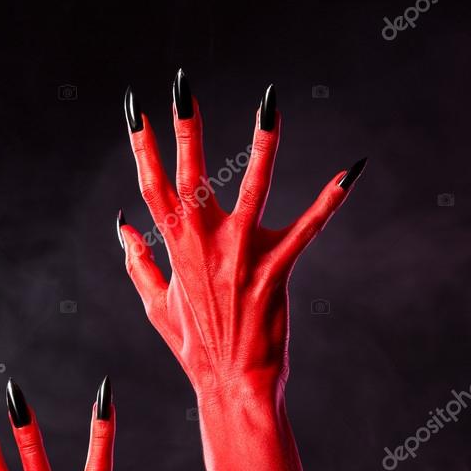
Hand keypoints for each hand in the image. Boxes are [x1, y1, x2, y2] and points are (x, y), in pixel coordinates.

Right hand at [118, 73, 365, 394]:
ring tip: (269, 108)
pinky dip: (327, 203)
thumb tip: (122, 224)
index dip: (143, 145)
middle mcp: (204, 245)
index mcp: (175, 248)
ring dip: (261, 148)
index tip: (137, 108)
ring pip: (253, 192)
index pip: (152, 185)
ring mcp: (240, 257)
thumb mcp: (154, 305)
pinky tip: (347, 173)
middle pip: (191, 177)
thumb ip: (137, 261)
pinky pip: (305, 231)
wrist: (232, 384)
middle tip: (182, 86)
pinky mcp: (275, 271)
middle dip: (186, 128)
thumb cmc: (194, 346)